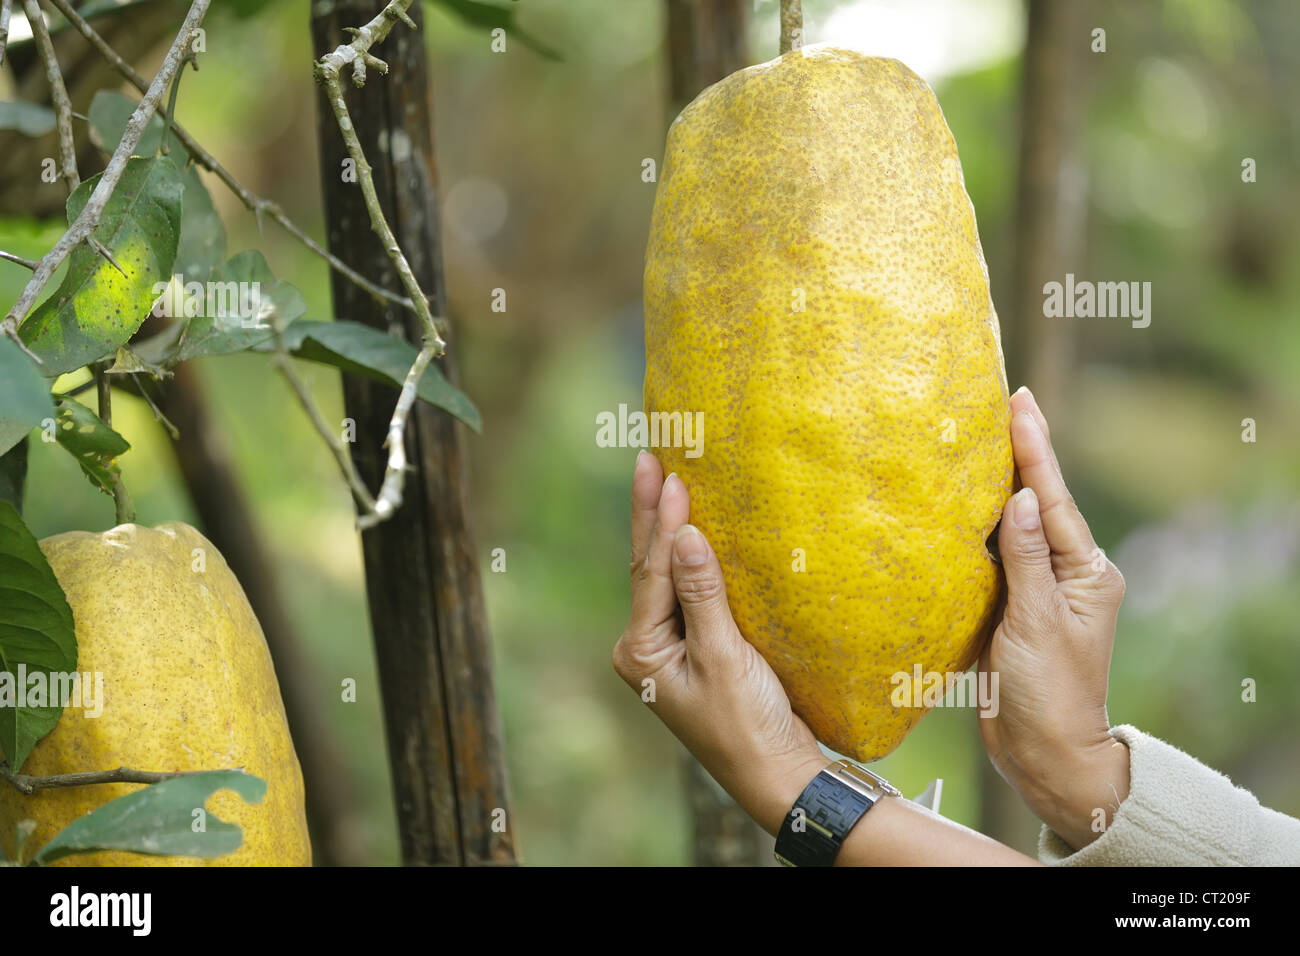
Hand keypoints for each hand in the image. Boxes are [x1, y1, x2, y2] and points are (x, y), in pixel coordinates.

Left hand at [611, 451, 828, 834]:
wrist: (779, 775)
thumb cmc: (749, 726)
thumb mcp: (725, 659)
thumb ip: (705, 595)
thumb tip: (686, 535)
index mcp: (640, 652)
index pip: (650, 573)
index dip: (661, 522)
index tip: (669, 473)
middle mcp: (646, 646)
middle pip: (649, 566)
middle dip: (650, 512)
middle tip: (649, 455)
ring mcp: (670, 646)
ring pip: (668, 575)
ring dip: (669, 528)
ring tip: (666, 476)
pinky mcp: (697, 645)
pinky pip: (691, 590)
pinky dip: (692, 556)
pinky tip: (696, 526)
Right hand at [979, 387, 1130, 849]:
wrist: (1043, 755)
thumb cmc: (1049, 696)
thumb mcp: (1038, 624)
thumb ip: (1027, 559)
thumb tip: (1025, 496)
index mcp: (1084, 572)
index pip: (1054, 499)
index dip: (1033, 448)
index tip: (1019, 401)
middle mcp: (1065, 574)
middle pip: (1039, 502)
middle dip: (1019, 454)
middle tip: (1003, 401)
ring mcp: (1037, 591)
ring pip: (1012, 527)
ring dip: (994, 486)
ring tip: (975, 439)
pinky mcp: (1010, 609)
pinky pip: (992, 558)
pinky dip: (974, 529)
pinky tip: (957, 505)